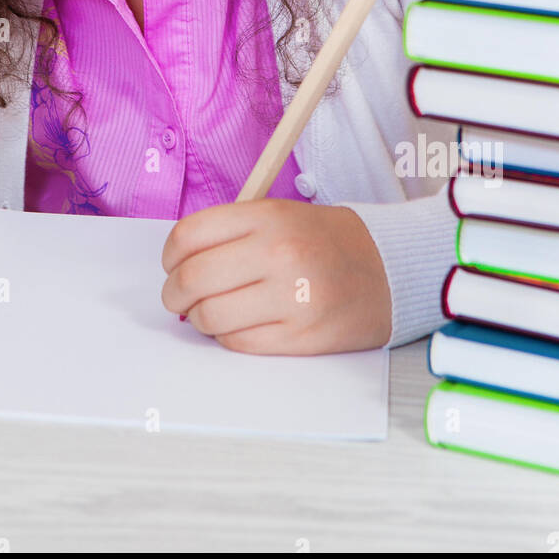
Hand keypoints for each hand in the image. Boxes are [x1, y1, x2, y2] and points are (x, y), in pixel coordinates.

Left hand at [160, 199, 391, 353]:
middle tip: (178, 297)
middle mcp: (278, 254)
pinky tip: (237, 324)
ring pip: (210, 316)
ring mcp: (291, 297)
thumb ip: (229, 234)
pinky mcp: (300, 336)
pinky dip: (226, 336)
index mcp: (268, 218)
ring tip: (210, 312)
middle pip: (192, 278)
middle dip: (175, 293)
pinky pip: (237, 342)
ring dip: (199, 318)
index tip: (172, 264)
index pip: (188, 235)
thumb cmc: (323, 242)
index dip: (170, 255)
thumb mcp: (279, 215)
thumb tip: (177, 268)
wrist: (388, 269)